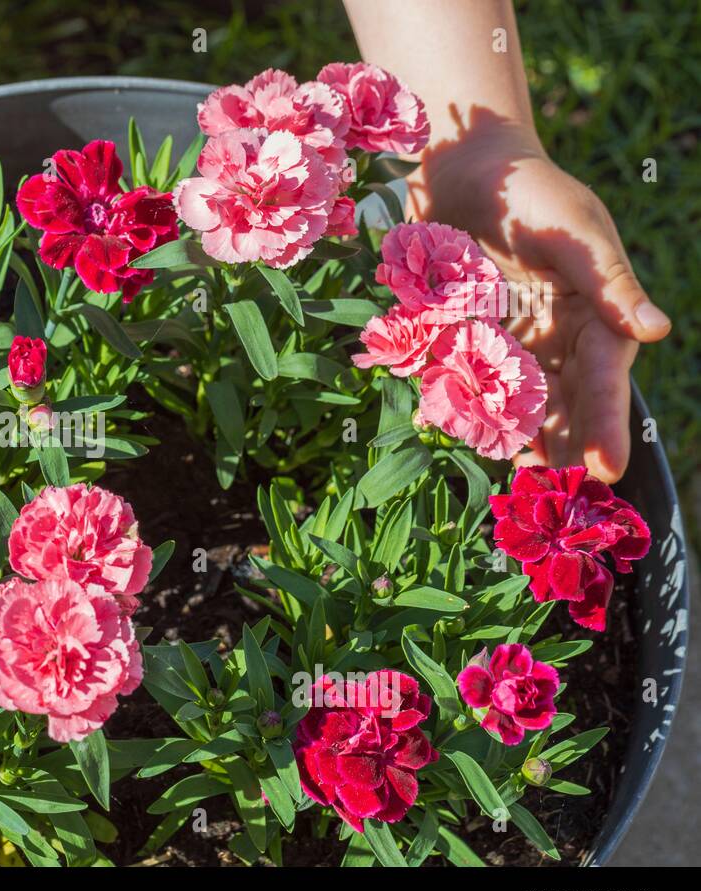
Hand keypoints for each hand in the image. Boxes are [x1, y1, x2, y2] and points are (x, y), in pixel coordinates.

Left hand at [407, 129, 670, 481]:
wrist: (466, 171)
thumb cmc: (534, 194)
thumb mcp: (575, 232)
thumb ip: (608, 284)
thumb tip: (656, 332)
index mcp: (596, 319)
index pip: (605, 383)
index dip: (606, 425)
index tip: (605, 470)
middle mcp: (556, 342)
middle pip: (562, 408)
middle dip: (561, 450)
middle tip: (556, 495)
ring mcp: (509, 346)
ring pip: (516, 407)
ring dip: (515, 443)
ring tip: (517, 485)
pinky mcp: (465, 342)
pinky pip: (465, 385)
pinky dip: (463, 411)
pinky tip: (459, 437)